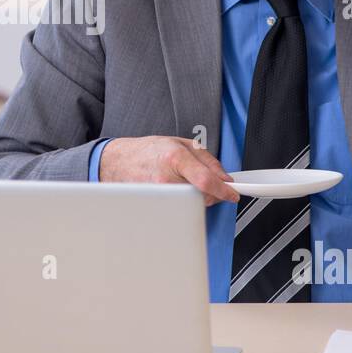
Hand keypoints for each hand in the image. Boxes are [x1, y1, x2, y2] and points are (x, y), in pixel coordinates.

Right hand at [99, 136, 239, 206]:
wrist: (117, 162)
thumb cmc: (147, 151)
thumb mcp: (181, 143)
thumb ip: (207, 159)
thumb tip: (224, 177)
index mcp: (175, 158)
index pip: (207, 180)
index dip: (224, 190)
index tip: (233, 193)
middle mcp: (167, 178)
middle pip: (202, 196)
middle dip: (211, 192)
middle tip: (207, 183)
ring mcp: (159, 194)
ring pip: (192, 205)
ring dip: (197, 197)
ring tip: (184, 183)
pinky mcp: (155, 206)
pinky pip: (179, 209)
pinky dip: (184, 202)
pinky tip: (175, 190)